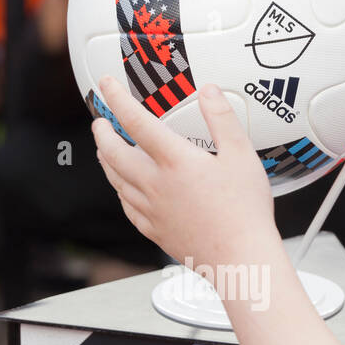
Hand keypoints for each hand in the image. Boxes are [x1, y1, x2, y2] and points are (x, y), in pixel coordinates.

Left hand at [90, 75, 276, 271]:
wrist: (239, 258)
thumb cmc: (244, 212)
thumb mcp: (242, 155)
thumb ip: (222, 119)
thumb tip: (209, 92)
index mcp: (175, 161)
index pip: (136, 122)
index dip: (117, 99)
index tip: (107, 86)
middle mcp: (156, 184)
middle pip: (113, 153)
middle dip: (102, 133)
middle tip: (100, 121)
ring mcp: (152, 210)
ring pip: (116, 180)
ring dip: (105, 160)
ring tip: (104, 149)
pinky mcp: (155, 230)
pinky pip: (127, 207)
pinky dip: (119, 191)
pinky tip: (123, 189)